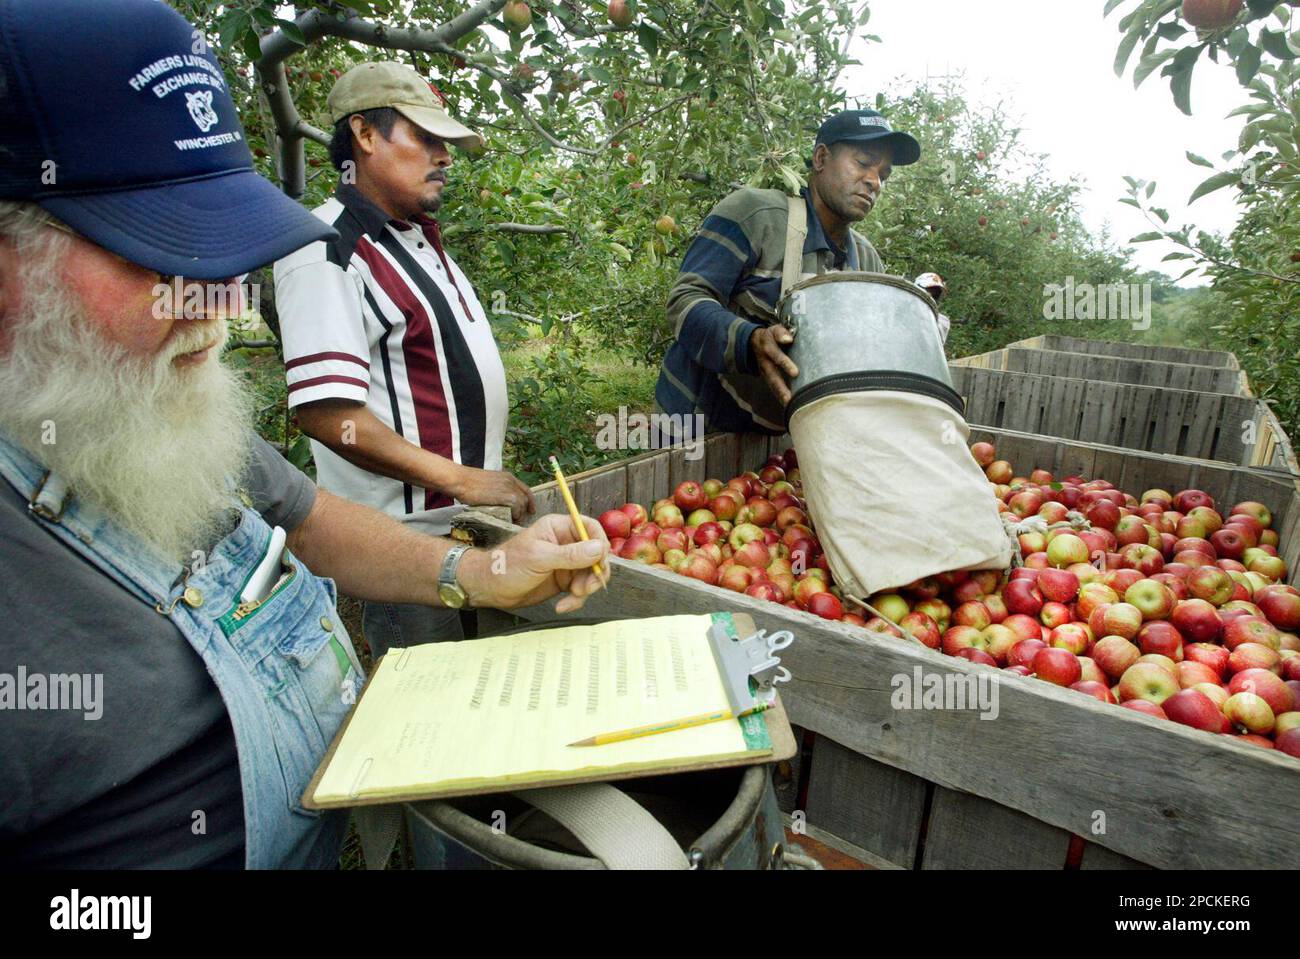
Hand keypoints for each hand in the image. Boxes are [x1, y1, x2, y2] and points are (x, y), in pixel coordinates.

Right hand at [449, 466, 535, 522]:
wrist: (460, 480)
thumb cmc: (468, 483)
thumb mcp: (487, 483)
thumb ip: (496, 490)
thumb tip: (498, 502)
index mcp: (507, 476)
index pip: (525, 489)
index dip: (530, 501)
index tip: (530, 510)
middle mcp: (510, 481)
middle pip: (526, 497)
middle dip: (526, 510)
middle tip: (521, 520)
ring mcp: (508, 487)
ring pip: (523, 503)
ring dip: (520, 514)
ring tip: (514, 522)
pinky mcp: (504, 495)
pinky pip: (517, 507)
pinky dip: (516, 514)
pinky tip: (510, 519)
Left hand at [459, 513, 610, 613]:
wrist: (491, 589)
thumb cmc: (507, 565)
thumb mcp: (539, 558)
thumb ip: (570, 555)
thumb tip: (598, 549)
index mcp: (559, 528)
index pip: (590, 528)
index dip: (600, 543)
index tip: (599, 561)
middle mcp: (566, 543)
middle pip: (596, 553)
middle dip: (594, 572)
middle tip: (585, 588)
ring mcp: (566, 563)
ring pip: (591, 573)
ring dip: (587, 588)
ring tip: (573, 597)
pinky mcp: (564, 581)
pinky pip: (581, 589)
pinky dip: (576, 600)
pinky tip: (562, 606)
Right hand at [751, 324, 798, 406]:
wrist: (753, 343)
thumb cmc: (770, 336)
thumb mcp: (774, 330)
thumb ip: (781, 333)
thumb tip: (788, 339)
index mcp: (768, 349)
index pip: (777, 357)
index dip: (785, 364)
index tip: (795, 373)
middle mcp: (765, 363)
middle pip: (773, 377)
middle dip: (782, 388)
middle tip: (790, 399)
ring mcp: (765, 372)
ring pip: (773, 386)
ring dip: (781, 396)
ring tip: (790, 406)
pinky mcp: (767, 378)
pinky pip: (774, 389)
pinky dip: (780, 398)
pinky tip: (789, 406)